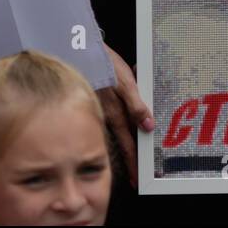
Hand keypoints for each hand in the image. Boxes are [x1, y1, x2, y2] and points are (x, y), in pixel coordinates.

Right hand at [96, 44, 154, 187]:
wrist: (80, 50)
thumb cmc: (104, 64)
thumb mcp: (125, 82)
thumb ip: (136, 104)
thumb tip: (148, 125)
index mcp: (115, 114)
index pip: (128, 144)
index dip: (133, 162)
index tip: (137, 178)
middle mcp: (107, 116)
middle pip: (122, 142)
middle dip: (129, 159)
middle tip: (134, 176)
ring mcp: (100, 111)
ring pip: (116, 132)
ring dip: (124, 144)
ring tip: (130, 159)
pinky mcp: (97, 102)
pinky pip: (110, 120)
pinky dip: (118, 127)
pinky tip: (120, 128)